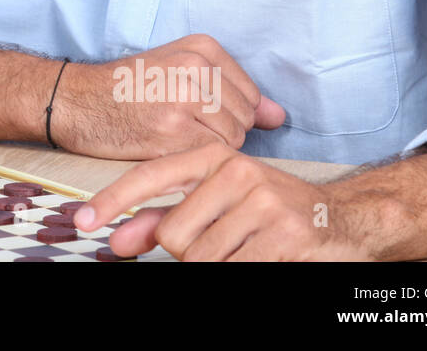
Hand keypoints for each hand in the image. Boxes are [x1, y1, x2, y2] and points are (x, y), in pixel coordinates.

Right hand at [52, 34, 285, 158]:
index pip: (251, 95)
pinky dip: (191, 160)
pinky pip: (208, 156)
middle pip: (245, 119)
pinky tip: (164, 145)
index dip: (225, 114)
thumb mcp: (177, 70)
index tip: (192, 111)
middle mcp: (196, 67)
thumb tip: (279, 116)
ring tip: (171, 134)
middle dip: (219, 132)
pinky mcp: (173, 131)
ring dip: (206, 148)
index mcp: (201, 47)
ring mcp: (185, 99)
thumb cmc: (125, 87)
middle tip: (178, 124)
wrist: (75, 100)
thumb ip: (231, 91)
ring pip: (231, 141)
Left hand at [73, 142, 365, 260]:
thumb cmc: (269, 211)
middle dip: (187, 252)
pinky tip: (259, 258)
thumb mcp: (216, 202)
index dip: (113, 200)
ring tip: (244, 250)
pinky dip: (240, 270)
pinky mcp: (285, 235)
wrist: (344, 219)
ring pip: (200, 258)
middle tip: (221, 243)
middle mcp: (237, 171)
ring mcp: (263, 202)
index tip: (82, 221)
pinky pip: (234, 269)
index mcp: (215, 156)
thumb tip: (118, 241)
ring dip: (216, 265)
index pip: (151, 175)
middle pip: (174, 234)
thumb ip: (164, 218)